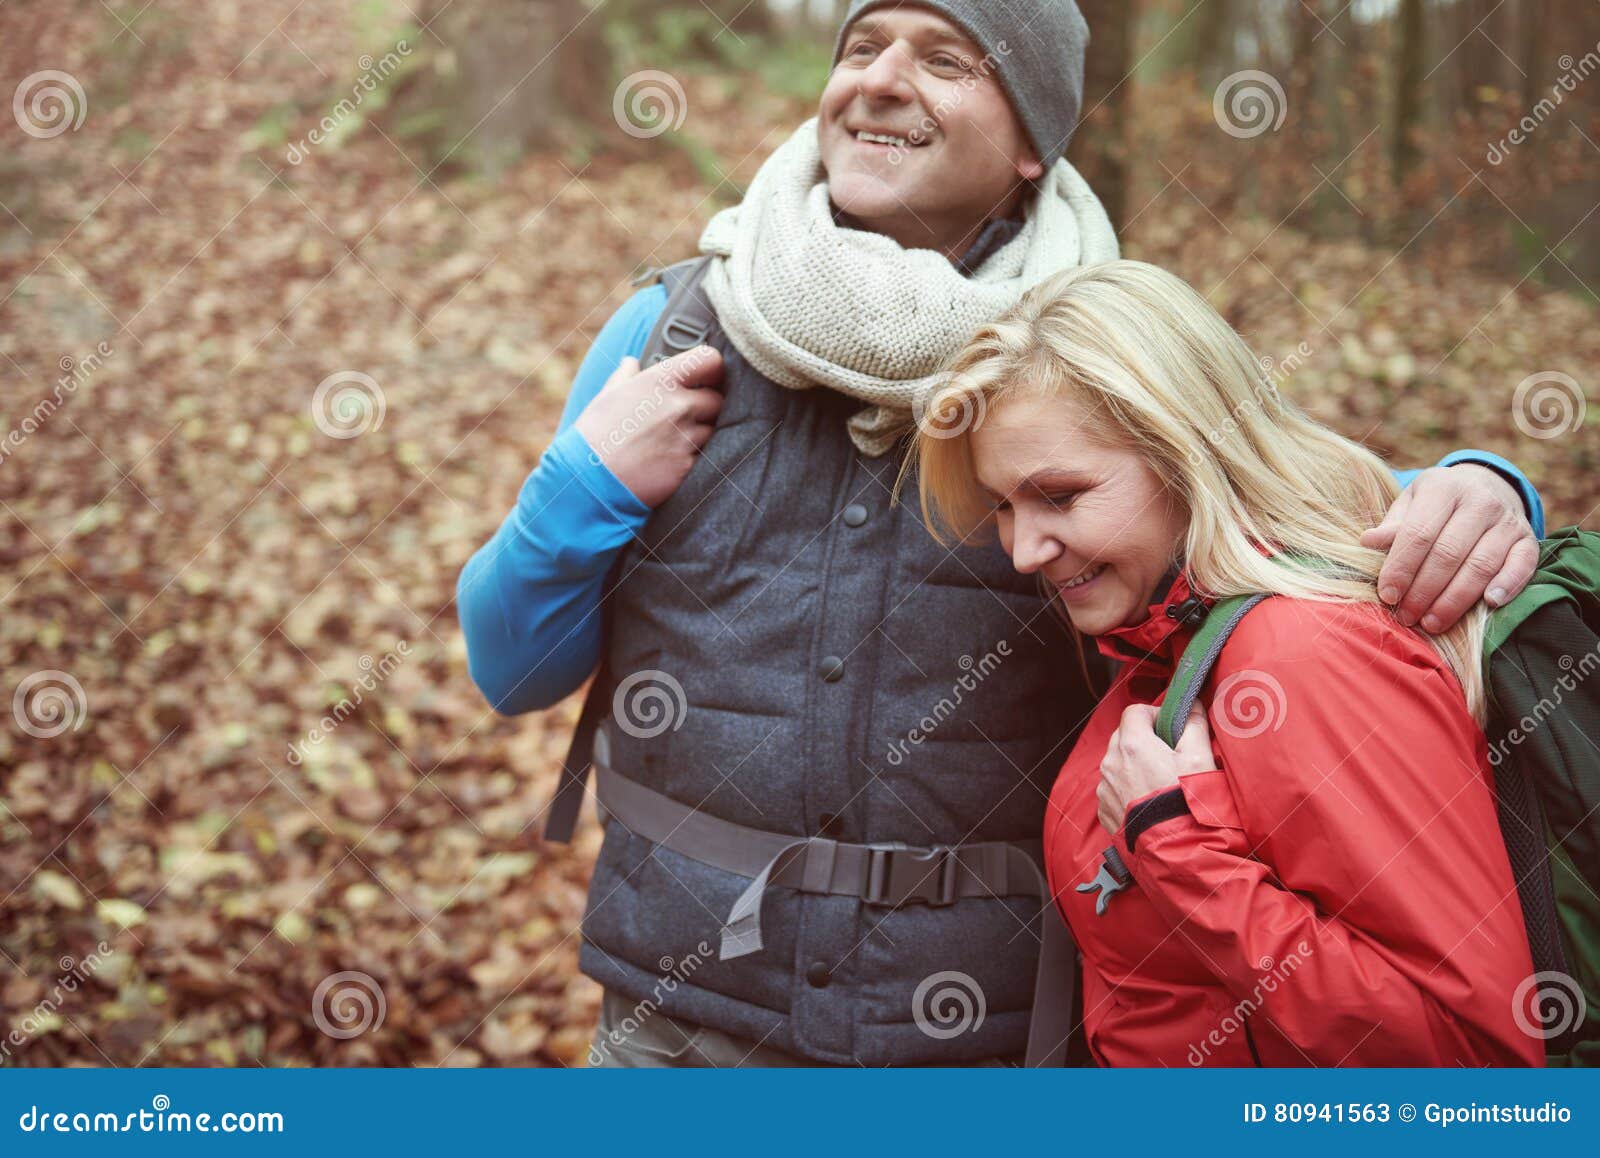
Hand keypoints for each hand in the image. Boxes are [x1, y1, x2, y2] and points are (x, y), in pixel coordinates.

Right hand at [572, 346, 724, 507]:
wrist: (589, 480)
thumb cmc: (594, 436)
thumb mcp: (607, 396)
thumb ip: (626, 375)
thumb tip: (632, 363)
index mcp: (660, 381)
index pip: (709, 360)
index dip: (714, 368)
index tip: (710, 376)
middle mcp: (678, 406)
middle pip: (717, 400)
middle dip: (707, 407)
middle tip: (689, 415)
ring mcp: (686, 437)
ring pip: (713, 430)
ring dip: (701, 434)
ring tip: (675, 441)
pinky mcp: (688, 466)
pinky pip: (704, 457)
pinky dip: (693, 458)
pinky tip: (672, 461)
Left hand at [1096, 705, 1217, 836]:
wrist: (1173, 851)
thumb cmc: (1187, 804)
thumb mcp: (1199, 758)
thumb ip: (1195, 725)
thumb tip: (1193, 706)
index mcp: (1132, 744)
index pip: (1134, 711)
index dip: (1153, 714)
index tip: (1169, 727)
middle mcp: (1111, 763)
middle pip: (1122, 736)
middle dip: (1142, 738)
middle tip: (1167, 753)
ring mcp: (1104, 788)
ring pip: (1116, 763)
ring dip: (1133, 764)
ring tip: (1159, 780)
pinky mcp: (1104, 810)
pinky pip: (1113, 788)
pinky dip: (1127, 787)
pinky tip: (1148, 800)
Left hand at [1360, 464, 1537, 633]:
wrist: (1484, 486)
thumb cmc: (1435, 504)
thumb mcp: (1410, 503)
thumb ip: (1393, 525)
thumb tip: (1367, 542)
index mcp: (1443, 487)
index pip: (1418, 533)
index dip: (1401, 568)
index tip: (1387, 595)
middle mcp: (1479, 500)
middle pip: (1448, 554)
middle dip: (1424, 591)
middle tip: (1406, 616)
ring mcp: (1507, 520)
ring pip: (1481, 565)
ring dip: (1455, 600)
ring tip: (1432, 623)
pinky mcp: (1527, 538)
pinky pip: (1523, 565)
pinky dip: (1508, 585)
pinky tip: (1490, 604)